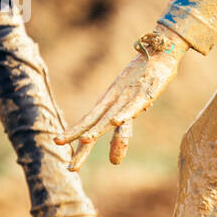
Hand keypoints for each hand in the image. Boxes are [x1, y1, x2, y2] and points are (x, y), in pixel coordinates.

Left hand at [57, 32, 185, 171]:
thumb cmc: (142, 81)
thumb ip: (121, 135)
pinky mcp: (144, 94)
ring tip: (85, 140)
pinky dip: (125, 114)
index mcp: (108, 105)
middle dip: (79, 140)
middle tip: (69, 162)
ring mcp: (127, 98)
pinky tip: (116, 122)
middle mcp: (113, 102)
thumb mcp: (129, 112)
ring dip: (98, 129)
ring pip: (110, 116)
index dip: (73, 133)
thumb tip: (114, 160)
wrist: (158, 54)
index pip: (87, 122)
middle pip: (93, 124)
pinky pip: (133, 106)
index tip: (58, 144)